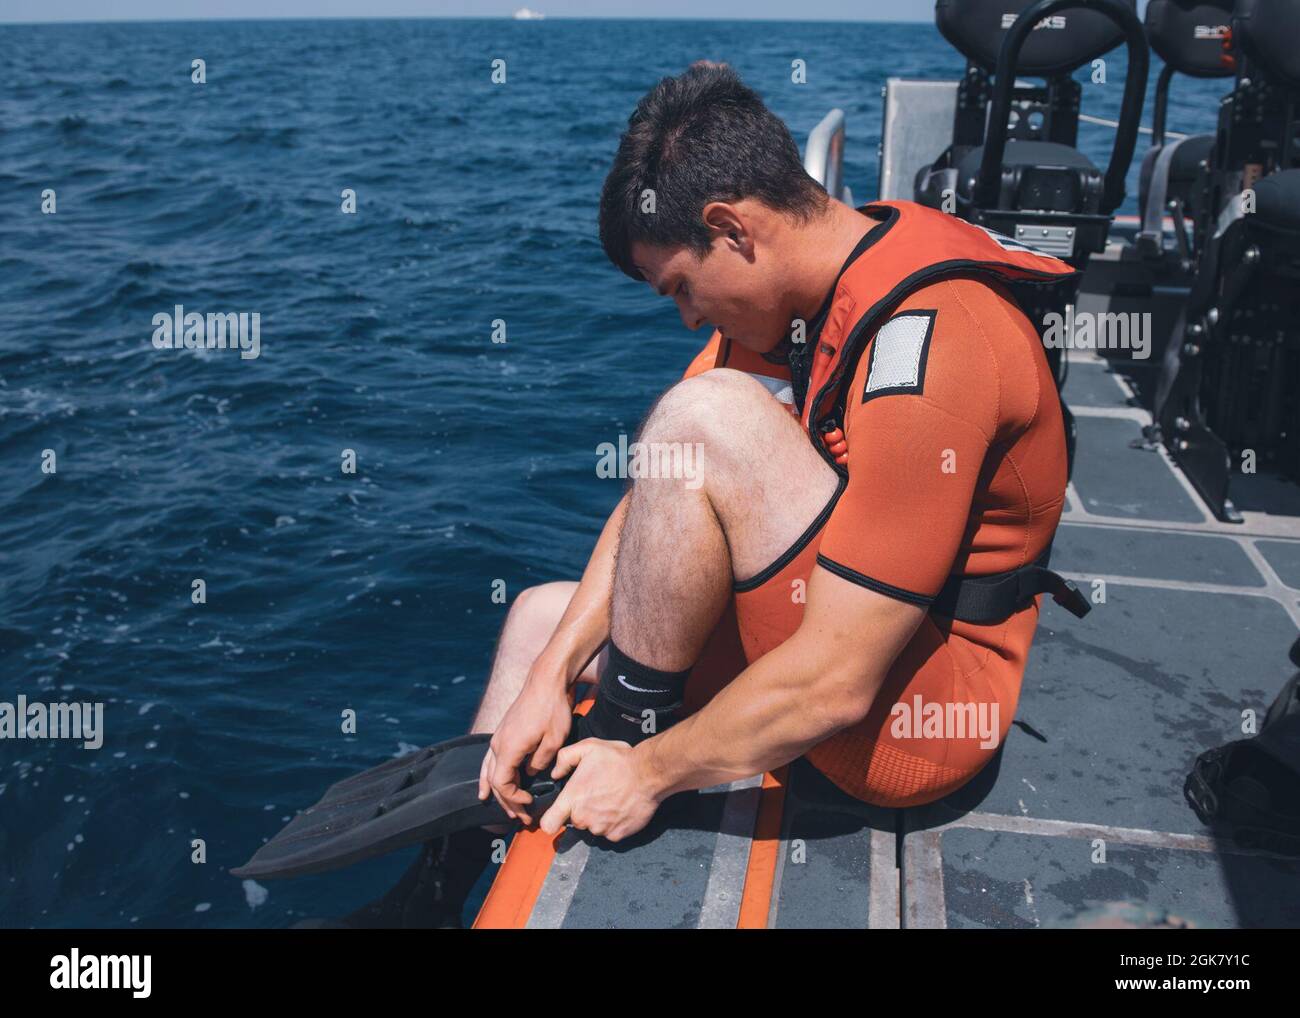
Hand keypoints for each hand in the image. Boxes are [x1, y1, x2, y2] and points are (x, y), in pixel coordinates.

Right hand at [478, 656, 575, 824]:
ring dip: (495, 790)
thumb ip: (541, 762)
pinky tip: (487, 784)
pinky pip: (491, 758)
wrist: (547, 680)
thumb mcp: (554, 741)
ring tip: (497, 806)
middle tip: (521, 817)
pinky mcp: (504, 731)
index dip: (514, 798)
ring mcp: (499, 736)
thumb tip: (531, 773)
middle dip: (507, 801)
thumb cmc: (552, 708)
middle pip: (494, 781)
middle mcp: (498, 743)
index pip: (502, 784)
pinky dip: (488, 774)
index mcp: (508, 748)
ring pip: (489, 770)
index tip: (530, 803)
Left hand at [539, 738, 660, 841]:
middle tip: (597, 793)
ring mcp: (601, 829)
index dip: (551, 820)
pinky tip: (621, 806)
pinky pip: (610, 832)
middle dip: (582, 810)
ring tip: (612, 798)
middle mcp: (584, 818)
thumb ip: (565, 758)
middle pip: (575, 822)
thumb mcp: (588, 747)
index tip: (558, 814)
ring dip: (599, 817)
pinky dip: (614, 823)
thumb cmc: (618, 760)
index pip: (549, 824)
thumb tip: (556, 773)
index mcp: (573, 798)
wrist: (648, 774)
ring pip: (593, 827)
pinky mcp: (617, 835)